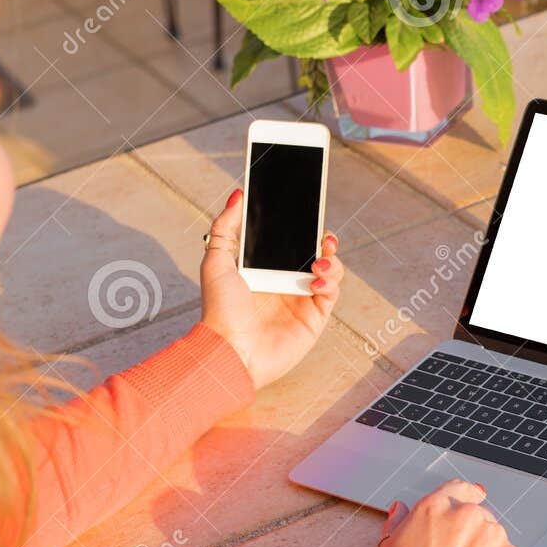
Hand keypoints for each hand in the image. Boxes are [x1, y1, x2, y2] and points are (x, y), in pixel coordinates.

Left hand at [199, 188, 344, 390]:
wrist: (231, 350)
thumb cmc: (219, 311)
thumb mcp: (216, 261)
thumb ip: (225, 227)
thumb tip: (237, 196)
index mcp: (263, 269)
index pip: (288, 242)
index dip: (300, 228)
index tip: (305, 213)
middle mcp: (284, 283)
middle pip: (313, 253)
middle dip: (322, 240)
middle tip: (322, 233)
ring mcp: (300, 300)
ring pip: (329, 271)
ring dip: (331, 260)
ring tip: (320, 260)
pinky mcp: (314, 318)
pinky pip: (331, 294)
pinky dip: (330, 282)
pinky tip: (316, 280)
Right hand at [371, 480, 524, 546]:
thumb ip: (399, 524)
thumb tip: (401, 509)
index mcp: (436, 507)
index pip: (459, 489)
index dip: (467, 495)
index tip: (476, 497)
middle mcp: (467, 515)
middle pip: (478, 517)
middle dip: (472, 536)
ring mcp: (492, 536)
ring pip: (495, 540)